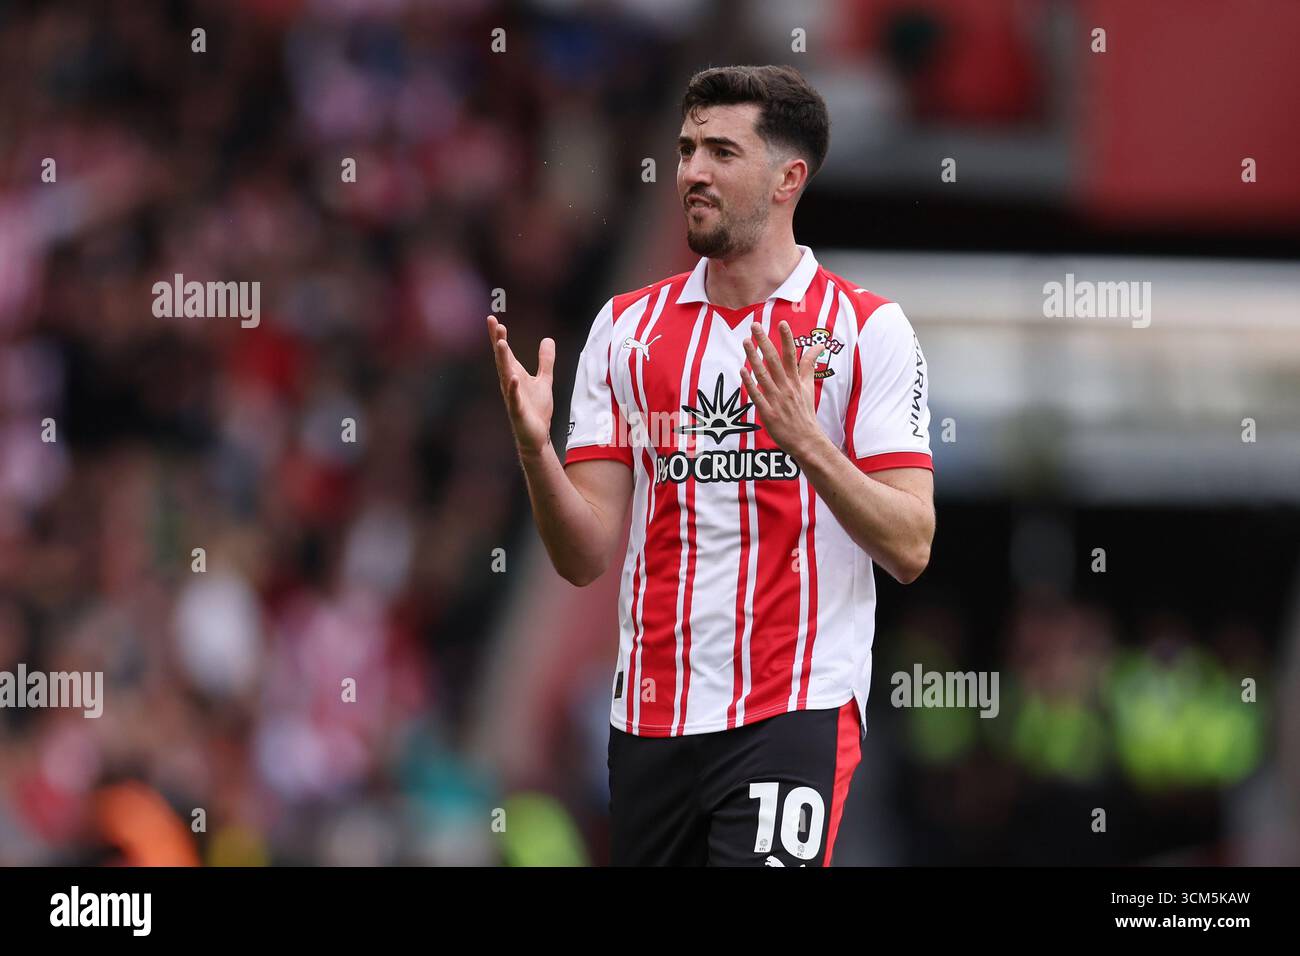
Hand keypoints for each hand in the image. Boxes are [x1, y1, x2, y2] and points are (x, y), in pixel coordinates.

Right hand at [487, 315, 554, 455]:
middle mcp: (509, 383)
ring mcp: (512, 397)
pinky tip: (513, 377)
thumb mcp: (544, 380)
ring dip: (503, 359)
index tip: (493, 319)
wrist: (537, 436)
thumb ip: (545, 361)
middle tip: (495, 324)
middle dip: (498, 341)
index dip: (499, 336)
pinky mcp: (518, 411)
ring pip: (505, 375)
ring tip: (502, 343)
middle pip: (502, 359)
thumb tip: (547, 339)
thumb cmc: (536, 409)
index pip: (506, 352)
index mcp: (514, 375)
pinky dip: (513, 388)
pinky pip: (514, 398)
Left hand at [740, 320, 826, 460]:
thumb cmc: (805, 412)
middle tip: (755, 326)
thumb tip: (819, 346)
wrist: (806, 440)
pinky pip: (757, 395)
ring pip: (763, 375)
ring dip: (754, 358)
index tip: (781, 323)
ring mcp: (777, 400)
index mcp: (796, 381)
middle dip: (764, 342)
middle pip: (775, 360)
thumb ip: (809, 365)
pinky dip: (750, 383)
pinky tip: (742, 371)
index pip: (792, 355)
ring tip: (745, 342)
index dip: (786, 339)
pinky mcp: (768, 413)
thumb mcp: (808, 387)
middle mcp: (787, 387)